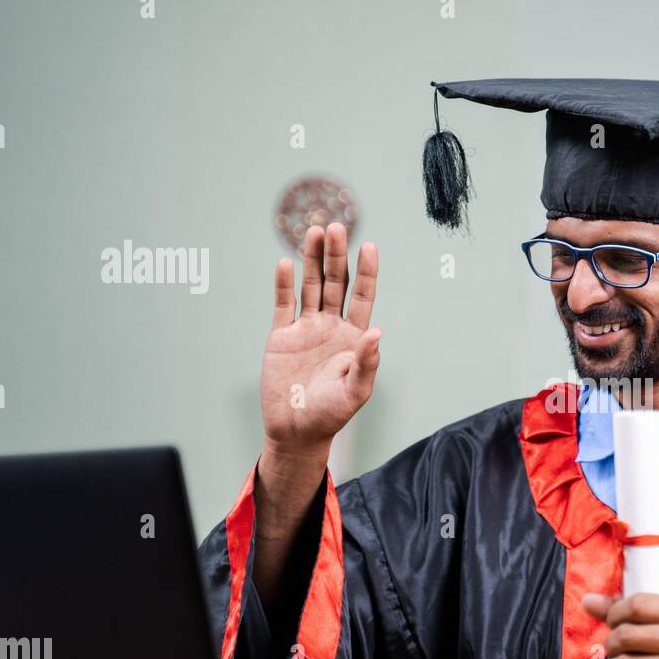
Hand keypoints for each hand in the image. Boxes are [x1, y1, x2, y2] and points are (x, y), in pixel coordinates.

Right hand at [260, 222, 380, 460]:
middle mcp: (331, 326)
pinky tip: (285, 263)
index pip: (362, 296)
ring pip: (310, 286)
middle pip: (336, 283)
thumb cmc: (331, 414)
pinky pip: (283, 304)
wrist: (296, 431)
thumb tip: (377, 332)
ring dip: (312, 260)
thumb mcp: (355, 392)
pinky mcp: (281, 336)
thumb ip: (367, 364)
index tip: (370, 246)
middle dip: (336, 256)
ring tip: (314, 231)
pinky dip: (283, 284)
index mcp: (354, 337)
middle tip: (336, 227)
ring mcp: (306, 328)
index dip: (366, 272)